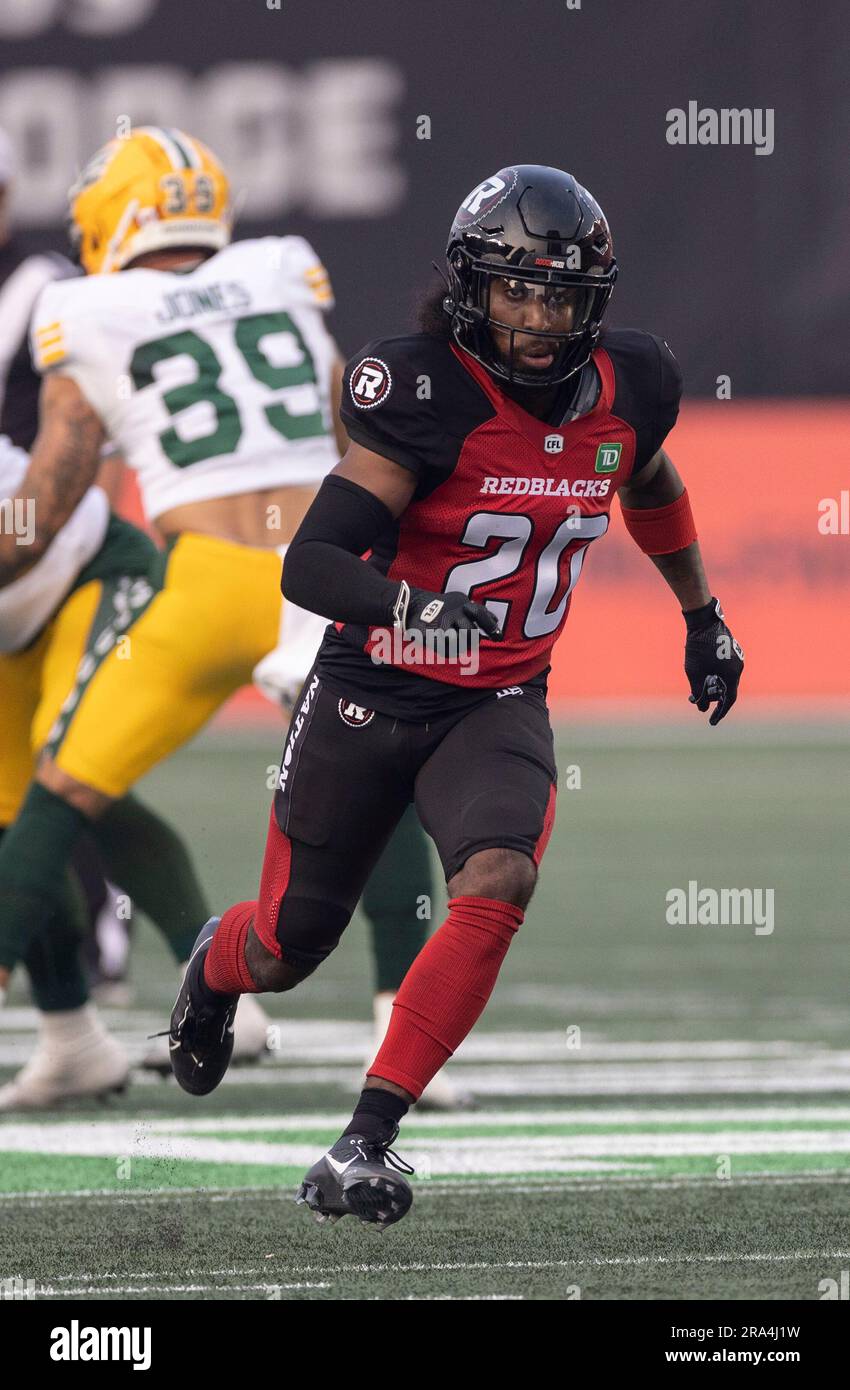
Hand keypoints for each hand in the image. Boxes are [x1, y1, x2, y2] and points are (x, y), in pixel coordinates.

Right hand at [392, 580, 503, 639]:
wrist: (411, 605)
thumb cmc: (440, 607)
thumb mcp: (459, 602)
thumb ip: (477, 611)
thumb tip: (496, 621)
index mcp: (463, 604)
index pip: (482, 615)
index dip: (491, 627)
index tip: (498, 637)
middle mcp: (455, 613)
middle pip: (472, 634)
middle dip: (472, 640)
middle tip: (468, 640)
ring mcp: (443, 624)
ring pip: (461, 644)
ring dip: (460, 645)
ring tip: (452, 641)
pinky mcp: (433, 635)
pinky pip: (448, 651)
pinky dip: (448, 650)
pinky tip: (442, 644)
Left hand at [683, 597, 743, 725]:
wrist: (703, 620)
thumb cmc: (698, 647)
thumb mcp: (694, 673)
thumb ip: (699, 692)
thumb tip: (701, 708)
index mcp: (732, 674)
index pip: (728, 700)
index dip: (720, 712)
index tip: (711, 722)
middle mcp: (738, 667)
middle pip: (726, 689)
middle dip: (711, 698)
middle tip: (696, 700)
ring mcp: (736, 658)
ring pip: (725, 679)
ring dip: (711, 686)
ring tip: (695, 687)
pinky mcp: (731, 651)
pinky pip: (725, 669)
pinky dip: (714, 676)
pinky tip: (702, 674)